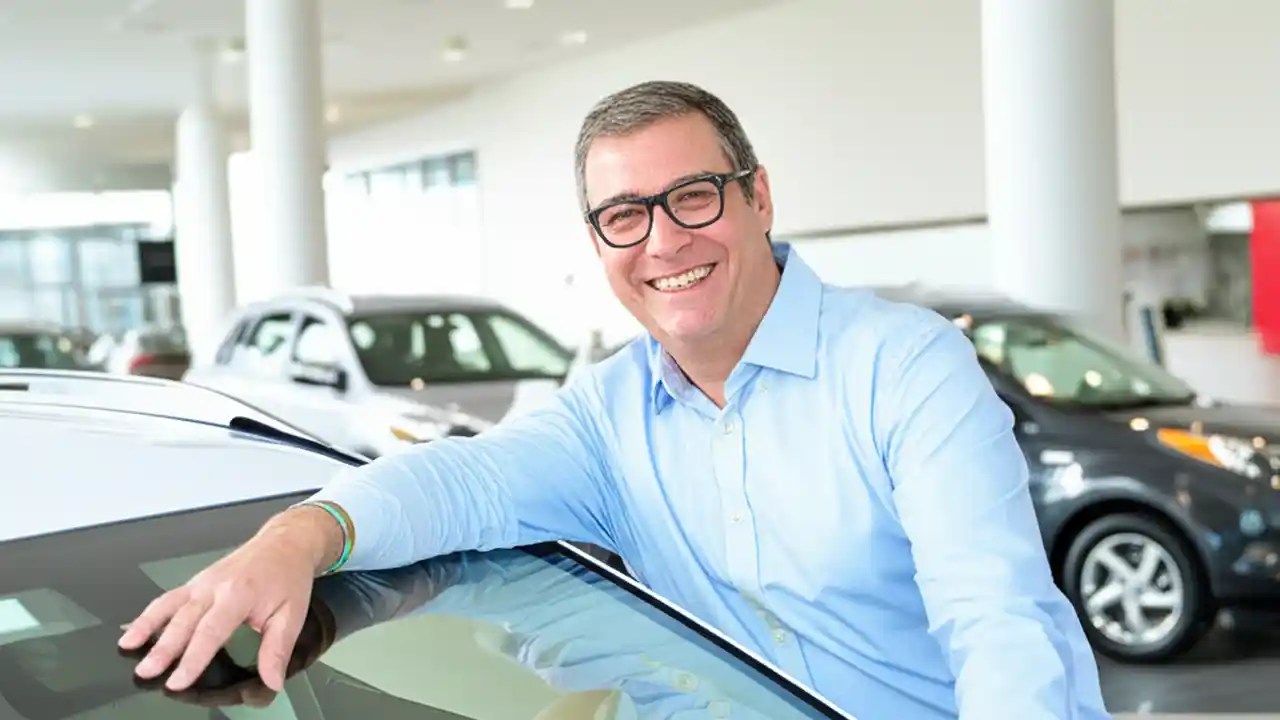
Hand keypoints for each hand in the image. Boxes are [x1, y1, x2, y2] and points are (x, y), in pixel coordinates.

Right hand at [117, 509, 336, 692]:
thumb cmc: (288, 576)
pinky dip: (149, 613)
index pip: (210, 632)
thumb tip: (272, 682)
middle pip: (183, 620)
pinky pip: (169, 598)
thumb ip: (277, 650)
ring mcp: (202, 581)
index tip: (178, 681)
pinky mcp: (196, 582)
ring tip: (127, 646)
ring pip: (168, 605)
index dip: (192, 658)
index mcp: (239, 593)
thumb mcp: (292, 614)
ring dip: (145, 626)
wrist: (286, 542)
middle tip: (145, 673)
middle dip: (162, 649)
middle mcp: (214, 586)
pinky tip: (134, 628)